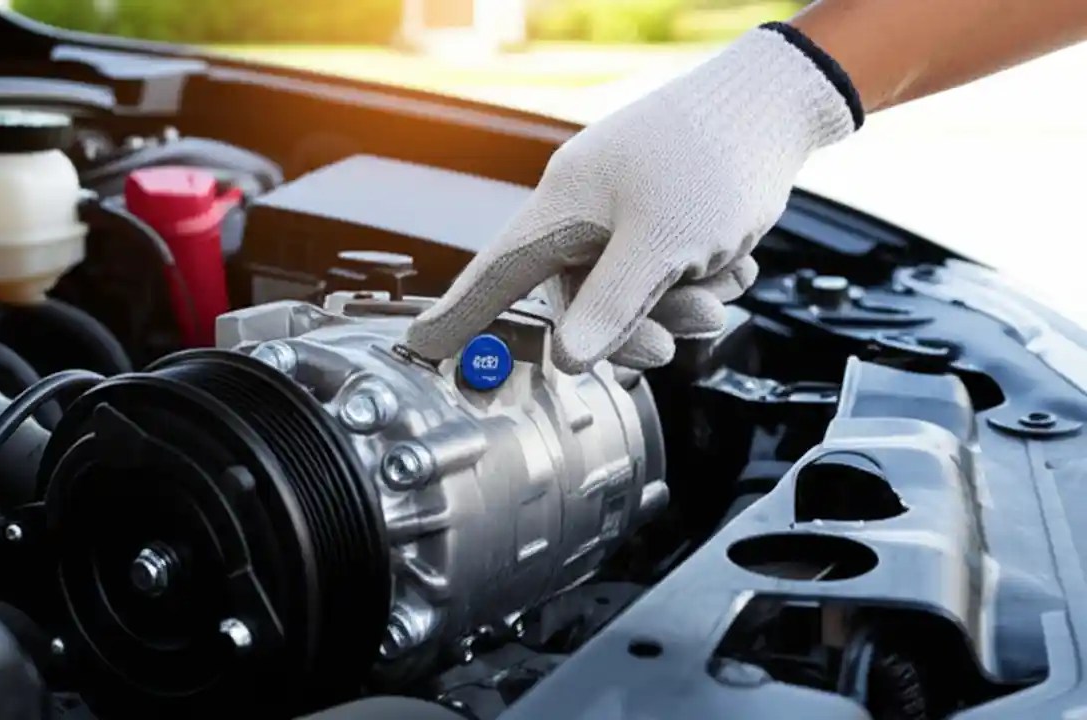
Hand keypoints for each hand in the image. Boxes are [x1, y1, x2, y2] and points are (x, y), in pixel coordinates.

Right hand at [404, 25, 860, 373]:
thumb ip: (611, 305)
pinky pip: (666, 274)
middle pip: (582, 300)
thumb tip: (567, 359)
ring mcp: (625, 213)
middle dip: (634, 325)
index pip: (497, 272)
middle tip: (676, 336)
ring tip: (720, 282)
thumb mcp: (663, 244)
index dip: (459, 315)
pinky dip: (700, 278)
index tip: (423, 347)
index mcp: (565, 205)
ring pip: (633, 293)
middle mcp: (587, 210)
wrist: (778, 104)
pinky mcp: (663, 215)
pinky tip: (729, 259)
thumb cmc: (715, 157)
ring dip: (679, 302)